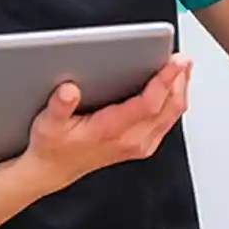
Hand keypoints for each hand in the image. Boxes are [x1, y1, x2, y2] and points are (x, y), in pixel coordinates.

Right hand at [22, 54, 192, 190]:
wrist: (53, 170)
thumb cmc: (53, 145)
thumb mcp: (47, 124)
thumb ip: (59, 107)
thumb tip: (69, 90)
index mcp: (110, 132)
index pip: (148, 105)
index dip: (164, 80)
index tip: (174, 62)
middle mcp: (131, 140)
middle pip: (168, 107)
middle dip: (179, 80)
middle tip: (182, 58)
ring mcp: (140, 144)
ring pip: (172, 114)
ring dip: (180, 88)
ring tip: (181, 66)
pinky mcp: (143, 144)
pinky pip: (168, 119)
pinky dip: (175, 99)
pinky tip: (173, 84)